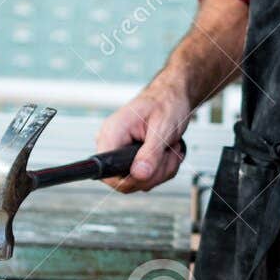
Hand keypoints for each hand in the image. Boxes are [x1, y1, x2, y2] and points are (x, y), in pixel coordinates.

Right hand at [96, 77, 190, 191]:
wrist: (173, 98)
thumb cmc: (166, 104)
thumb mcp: (162, 128)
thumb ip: (150, 153)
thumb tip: (139, 174)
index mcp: (112, 134)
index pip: (106, 172)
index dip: (127, 179)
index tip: (148, 171)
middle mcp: (113, 145)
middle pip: (126, 182)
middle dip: (154, 173)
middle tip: (167, 152)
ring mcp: (121, 154)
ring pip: (140, 182)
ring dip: (162, 169)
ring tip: (169, 148)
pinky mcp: (132, 160)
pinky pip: (147, 178)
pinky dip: (163, 169)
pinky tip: (167, 152)